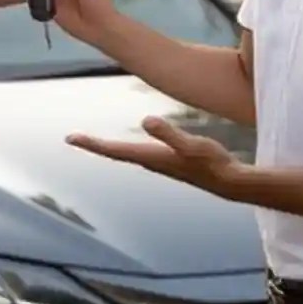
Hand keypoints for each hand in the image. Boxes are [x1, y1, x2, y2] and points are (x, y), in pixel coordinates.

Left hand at [65, 116, 245, 199]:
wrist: (231, 183)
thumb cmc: (213, 164)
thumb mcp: (192, 145)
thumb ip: (169, 134)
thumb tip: (147, 121)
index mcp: (151, 157)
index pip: (114, 149)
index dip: (92, 143)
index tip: (71, 138)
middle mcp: (150, 162)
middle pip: (114, 153)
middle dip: (94, 145)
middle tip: (72, 138)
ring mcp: (159, 164)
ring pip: (126, 154)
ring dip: (107, 148)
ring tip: (91, 142)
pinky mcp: (169, 162)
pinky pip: (139, 153)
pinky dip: (126, 148)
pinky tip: (128, 146)